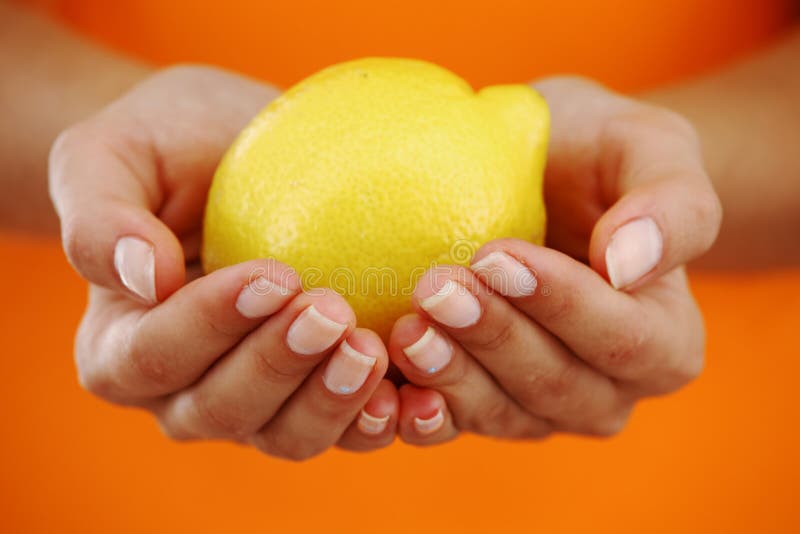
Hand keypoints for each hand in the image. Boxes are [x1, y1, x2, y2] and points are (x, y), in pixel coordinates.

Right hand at [49, 66, 401, 459]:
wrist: (233, 153)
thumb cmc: (168, 147)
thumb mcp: (112, 153)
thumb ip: (101, 216)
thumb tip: (144, 278)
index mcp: (120, 346)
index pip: (155, 356)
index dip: (212, 326)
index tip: (273, 275)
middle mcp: (183, 391)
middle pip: (223, 410)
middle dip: (280, 367)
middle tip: (334, 312)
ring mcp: (256, 402)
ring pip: (287, 436)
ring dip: (332, 402)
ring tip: (374, 350)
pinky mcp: (317, 393)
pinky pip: (347, 429)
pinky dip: (379, 419)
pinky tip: (414, 390)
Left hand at [387, 77, 721, 440]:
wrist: (541, 171)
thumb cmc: (598, 153)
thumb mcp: (650, 148)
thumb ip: (671, 206)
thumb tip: (629, 264)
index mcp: (664, 340)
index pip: (621, 339)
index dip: (560, 304)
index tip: (497, 255)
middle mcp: (608, 387)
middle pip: (556, 386)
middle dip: (494, 339)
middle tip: (436, 286)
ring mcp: (541, 404)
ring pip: (502, 414)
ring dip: (451, 376)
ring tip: (406, 328)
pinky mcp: (482, 402)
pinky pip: (453, 424)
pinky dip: (418, 414)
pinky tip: (384, 390)